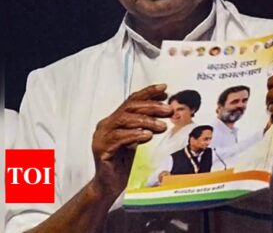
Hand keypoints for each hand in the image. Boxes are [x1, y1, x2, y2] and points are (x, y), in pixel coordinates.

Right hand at [91, 84, 171, 198]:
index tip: (164, 88)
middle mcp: (105, 125)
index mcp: (114, 120)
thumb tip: (168, 111)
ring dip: (146, 121)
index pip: (131, 101)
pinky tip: (148, 136)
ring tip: (162, 126)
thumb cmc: (127, 164)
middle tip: (168, 110)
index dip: (148, 92)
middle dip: (151, 106)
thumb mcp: (140, 141)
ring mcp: (101, 137)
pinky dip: (135, 134)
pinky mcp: (101, 149)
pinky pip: (119, 137)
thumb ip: (148, 126)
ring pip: (124, 120)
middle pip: (129, 108)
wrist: (111, 186)